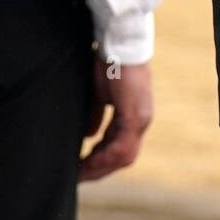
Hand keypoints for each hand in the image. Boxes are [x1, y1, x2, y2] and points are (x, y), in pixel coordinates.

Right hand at [79, 57, 153, 181]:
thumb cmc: (108, 63)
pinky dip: (104, 157)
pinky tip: (86, 160)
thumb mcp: (100, 94)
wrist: (118, 43)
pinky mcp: (134, 115)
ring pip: (124, 156)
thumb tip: (90, 135)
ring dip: (100, 167)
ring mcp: (140, 119)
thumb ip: (97, 115)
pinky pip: (121, 146)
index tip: (82, 168)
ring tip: (78, 172)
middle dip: (99, 169)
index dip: (102, 160)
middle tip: (77, 176)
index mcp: (134, 116)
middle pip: (124, 157)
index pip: (121, 148)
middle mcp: (141, 121)